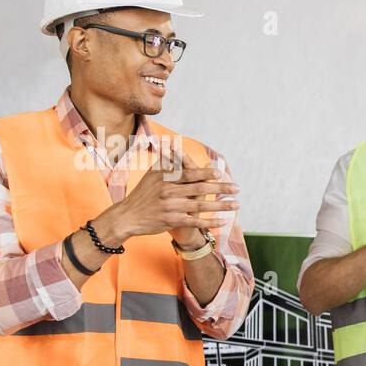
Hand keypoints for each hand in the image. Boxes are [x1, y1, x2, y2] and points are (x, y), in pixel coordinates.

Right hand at [95, 164, 238, 246]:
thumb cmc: (143, 194)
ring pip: (200, 206)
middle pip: (199, 189)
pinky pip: (194, 221)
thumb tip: (172, 144)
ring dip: (221, 206)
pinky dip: (209, 221)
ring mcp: (170, 207)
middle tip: (237, 188)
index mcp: (165, 178)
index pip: (189, 174)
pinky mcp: (171, 220)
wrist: (127, 216)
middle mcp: (168, 191)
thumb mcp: (151, 175)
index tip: (221, 172)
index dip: (206, 173)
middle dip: (221, 188)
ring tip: (236, 204)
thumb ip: (165, 162)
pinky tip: (223, 221)